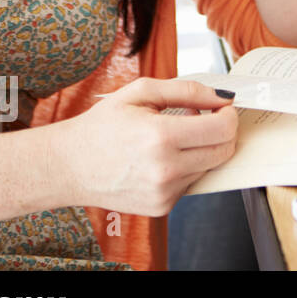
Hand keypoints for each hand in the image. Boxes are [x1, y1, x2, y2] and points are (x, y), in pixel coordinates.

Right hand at [53, 79, 238, 216]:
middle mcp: (165, 170)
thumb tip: (222, 97)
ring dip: (203, 149)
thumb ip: (187, 90)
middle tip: (205, 118)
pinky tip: (163, 158)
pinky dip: (187, 167)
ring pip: (210, 167)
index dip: (228, 114)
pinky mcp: (162, 207)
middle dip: (223, 131)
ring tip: (175, 137)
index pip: (222, 128)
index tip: (222, 107)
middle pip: (224, 151)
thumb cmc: (102, 126)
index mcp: (160, 137)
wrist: (68, 166)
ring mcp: (164, 192)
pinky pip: (192, 183)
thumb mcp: (140, 92)